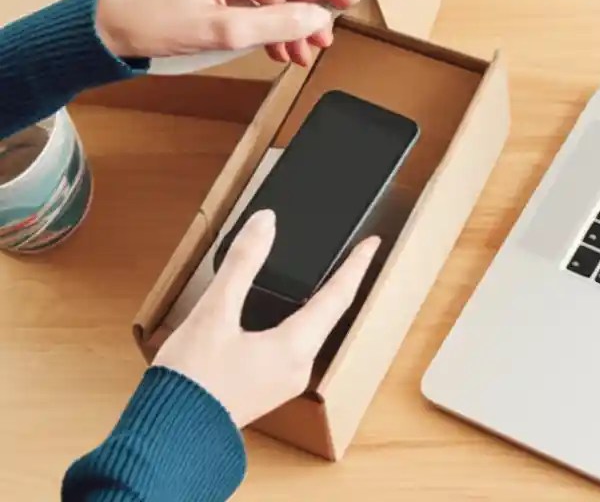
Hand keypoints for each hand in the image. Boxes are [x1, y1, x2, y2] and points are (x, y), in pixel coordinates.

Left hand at [95, 0, 359, 66]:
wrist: (101, 30)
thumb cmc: (149, 23)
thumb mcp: (223, 30)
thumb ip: (278, 24)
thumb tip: (317, 19)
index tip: (346, 3)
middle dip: (305, 8)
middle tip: (321, 39)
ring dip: (284, 20)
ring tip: (296, 53)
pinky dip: (262, 18)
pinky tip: (271, 45)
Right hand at [153, 210, 379, 427]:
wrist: (168, 435)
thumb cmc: (189, 380)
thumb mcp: (213, 312)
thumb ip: (242, 264)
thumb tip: (265, 223)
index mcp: (295, 348)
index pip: (338, 296)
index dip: (356, 266)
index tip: (372, 244)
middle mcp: (298, 367)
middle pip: (330, 315)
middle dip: (342, 284)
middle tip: (353, 257)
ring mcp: (284, 381)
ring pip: (312, 333)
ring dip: (320, 304)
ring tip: (326, 280)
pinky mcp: (267, 388)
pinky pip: (294, 347)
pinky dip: (299, 322)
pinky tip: (286, 314)